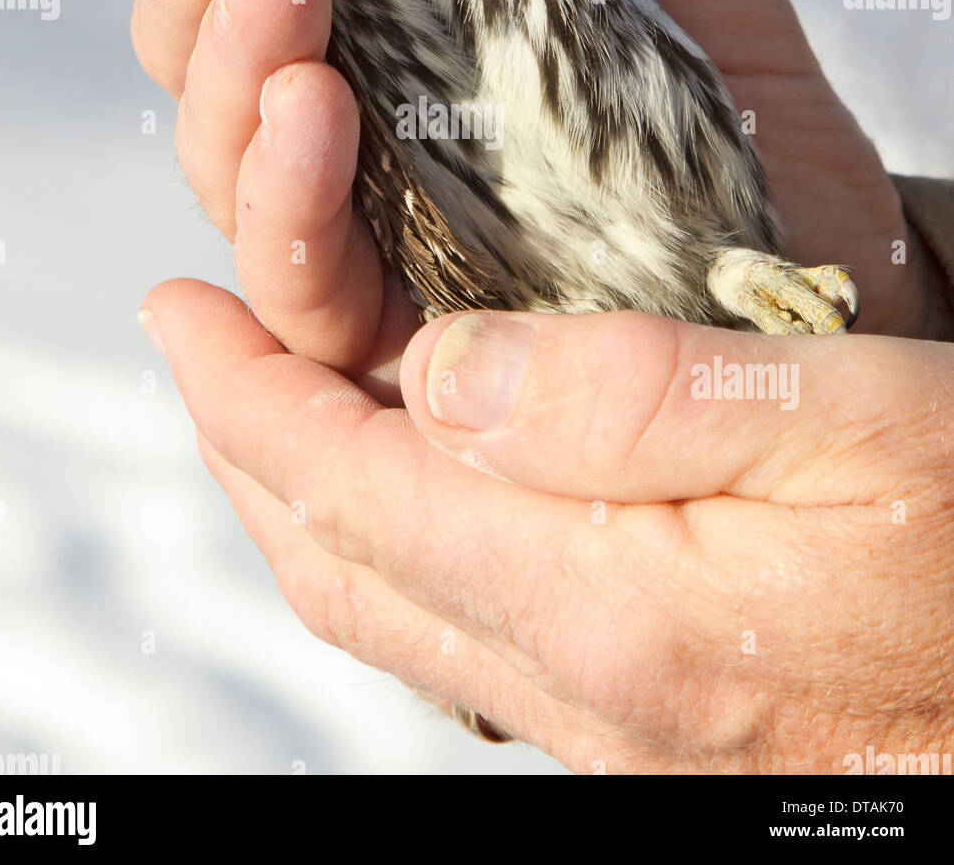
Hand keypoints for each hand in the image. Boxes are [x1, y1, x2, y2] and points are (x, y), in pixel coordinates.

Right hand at [82, 0, 941, 348]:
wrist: (827, 310)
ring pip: (221, 145)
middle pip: (208, 38)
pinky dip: (283, 194)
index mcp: (406, 34)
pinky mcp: (380, 331)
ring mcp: (360, 226)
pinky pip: (295, 272)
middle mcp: (359, 123)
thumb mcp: (710, 18)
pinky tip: (304, 112)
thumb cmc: (761, 162)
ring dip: (229, 55)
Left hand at [138, 279, 953, 771]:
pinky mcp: (634, 717)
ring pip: (384, 602)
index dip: (247, 393)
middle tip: (204, 344)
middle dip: (244, 444)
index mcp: (614, 607)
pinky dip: (393, 537)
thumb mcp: (845, 422)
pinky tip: (417, 483)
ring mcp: (601, 719)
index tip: (184, 309)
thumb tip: (444, 371)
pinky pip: (454, 626)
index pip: (353, 490)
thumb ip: (632, 400)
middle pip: (337, 565)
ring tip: (279, 397)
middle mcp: (582, 687)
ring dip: (307, 493)